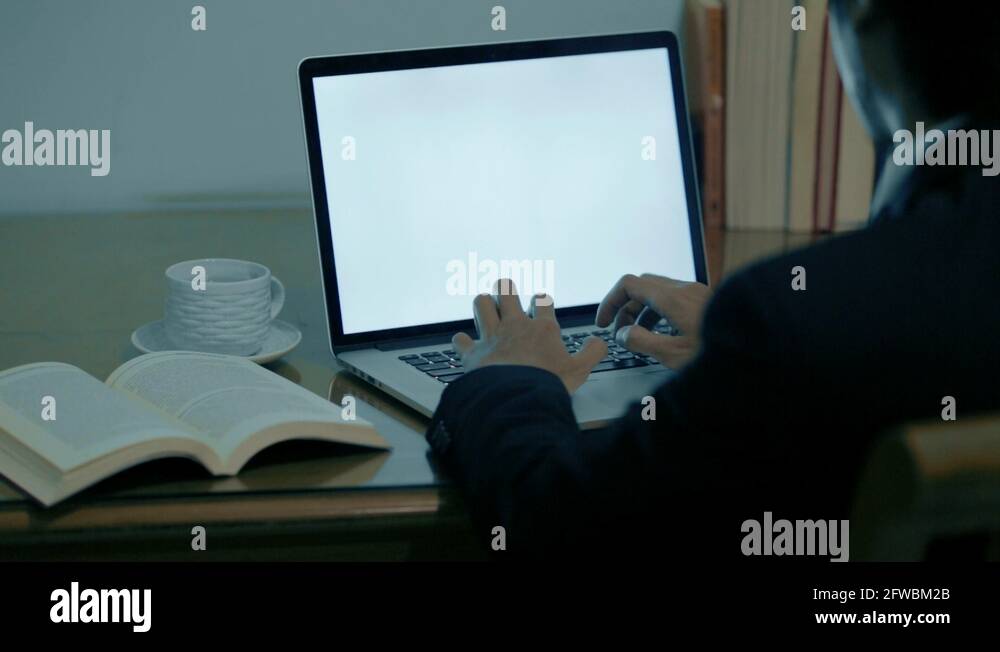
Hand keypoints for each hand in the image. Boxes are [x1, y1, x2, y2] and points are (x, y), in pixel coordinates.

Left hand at [452, 279, 607, 392]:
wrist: (517, 399)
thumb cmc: (548, 384)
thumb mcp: (580, 370)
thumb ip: (593, 353)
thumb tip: (599, 342)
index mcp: (542, 328)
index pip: (542, 301)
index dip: (542, 301)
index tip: (541, 304)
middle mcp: (515, 326)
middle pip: (506, 291)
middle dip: (506, 289)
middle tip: (507, 295)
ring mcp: (492, 337)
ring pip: (481, 304)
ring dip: (483, 305)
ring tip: (487, 310)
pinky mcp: (473, 353)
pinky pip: (461, 340)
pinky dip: (462, 341)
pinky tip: (465, 343)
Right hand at [596, 273, 711, 368]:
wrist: (760, 346)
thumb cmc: (722, 352)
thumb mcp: (674, 354)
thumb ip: (642, 342)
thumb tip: (623, 334)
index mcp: (672, 297)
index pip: (628, 285)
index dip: (610, 302)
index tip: (603, 321)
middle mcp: (684, 289)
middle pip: (642, 286)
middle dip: (625, 307)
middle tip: (620, 332)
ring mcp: (697, 293)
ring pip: (658, 292)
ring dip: (642, 311)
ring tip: (640, 336)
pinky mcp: (707, 301)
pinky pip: (674, 298)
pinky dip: (659, 312)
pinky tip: (664, 334)